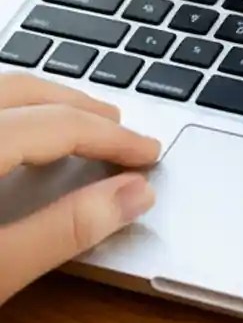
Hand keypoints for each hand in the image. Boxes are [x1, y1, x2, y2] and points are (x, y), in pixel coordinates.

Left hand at [0, 73, 160, 303]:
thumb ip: (64, 230)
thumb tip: (135, 196)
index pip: (59, 125)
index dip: (113, 139)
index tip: (149, 155)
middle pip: (25, 92)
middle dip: (81, 107)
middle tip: (121, 131)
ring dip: (42, 103)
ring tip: (75, 125)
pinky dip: (11, 112)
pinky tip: (18, 136)